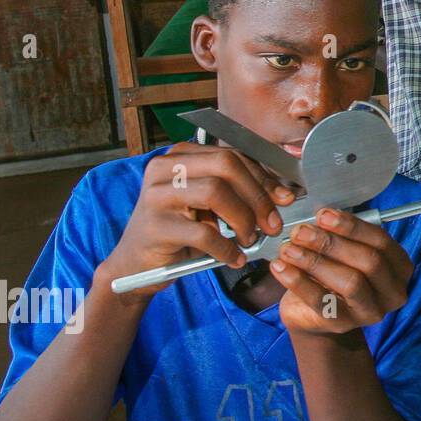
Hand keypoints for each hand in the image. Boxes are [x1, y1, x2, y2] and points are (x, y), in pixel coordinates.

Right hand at [102, 142, 295, 300]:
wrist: (136, 265)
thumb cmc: (180, 231)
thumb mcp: (208, 205)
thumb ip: (236, 192)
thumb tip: (283, 195)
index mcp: (181, 155)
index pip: (232, 155)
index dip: (264, 177)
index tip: (284, 198)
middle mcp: (165, 168)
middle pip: (226, 166)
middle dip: (257, 195)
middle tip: (271, 224)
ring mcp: (156, 195)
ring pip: (215, 193)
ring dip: (243, 220)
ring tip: (250, 240)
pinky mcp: (154, 225)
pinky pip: (203, 233)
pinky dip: (226, 248)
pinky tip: (234, 258)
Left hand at [272, 207, 411, 334]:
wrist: (315, 316)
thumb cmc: (333, 276)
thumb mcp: (344, 253)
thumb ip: (341, 236)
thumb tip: (320, 218)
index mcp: (399, 268)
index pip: (382, 242)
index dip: (352, 227)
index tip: (324, 215)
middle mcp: (392, 292)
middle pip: (370, 262)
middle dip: (333, 243)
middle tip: (302, 232)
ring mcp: (370, 312)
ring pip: (351, 282)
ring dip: (315, 261)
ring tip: (289, 248)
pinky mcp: (343, 324)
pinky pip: (321, 301)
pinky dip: (298, 281)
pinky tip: (281, 267)